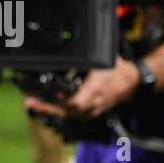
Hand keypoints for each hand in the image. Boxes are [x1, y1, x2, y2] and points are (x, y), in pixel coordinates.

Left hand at [24, 57, 141, 120]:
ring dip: (52, 111)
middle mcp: (94, 103)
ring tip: (34, 104)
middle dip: (47, 108)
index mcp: (96, 89)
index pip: (75, 102)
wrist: (134, 81)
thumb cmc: (118, 69)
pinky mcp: (93, 111)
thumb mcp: (103, 58)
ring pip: (71, 116)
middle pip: (68, 112)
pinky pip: (75, 115)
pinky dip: (61, 112)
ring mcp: (94, 109)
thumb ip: (87, 57)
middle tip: (29, 102)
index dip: (58, 102)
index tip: (43, 96)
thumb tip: (72, 47)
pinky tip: (49, 107)